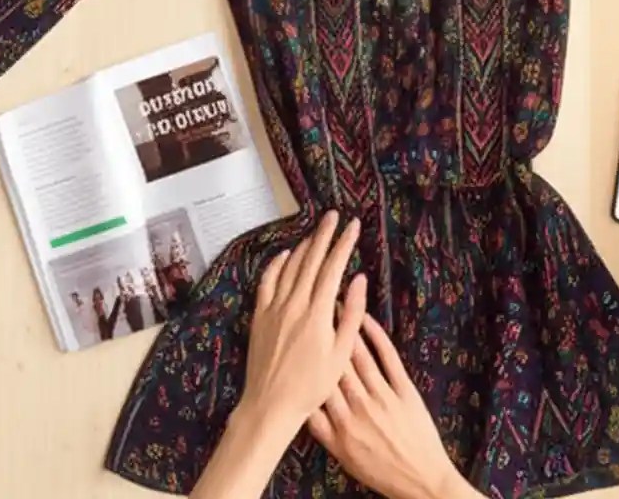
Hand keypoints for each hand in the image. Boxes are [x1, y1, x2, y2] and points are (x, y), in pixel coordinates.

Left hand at [192, 211, 365, 498]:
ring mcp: (273, 308)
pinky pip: (267, 282)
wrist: (271, 403)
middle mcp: (294, 304)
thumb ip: (352, 314)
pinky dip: (277, 265)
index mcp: (318, 312)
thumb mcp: (341, 353)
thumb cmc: (312, 384)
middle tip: (334, 216)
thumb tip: (359, 280)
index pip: (333, 268)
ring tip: (316, 231)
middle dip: (324, 235)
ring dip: (304, 246)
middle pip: (311, 260)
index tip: (354, 226)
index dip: (344, 244)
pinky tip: (285, 255)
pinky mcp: (259, 316)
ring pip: (290, 267)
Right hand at [308, 315, 484, 498]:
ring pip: (359, 358)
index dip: (306, 361)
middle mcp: (357, 410)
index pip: (316, 389)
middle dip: (323, 337)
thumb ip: (322, 431)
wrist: (422, 480)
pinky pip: (388, 358)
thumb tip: (300, 406)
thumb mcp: (342, 457)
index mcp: (339, 428)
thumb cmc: (380, 470)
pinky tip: (365, 319)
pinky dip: (376, 337)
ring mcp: (383, 398)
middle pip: (336, 367)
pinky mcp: (405, 391)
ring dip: (346, 329)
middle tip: (312, 310)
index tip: (295, 339)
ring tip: (335, 305)